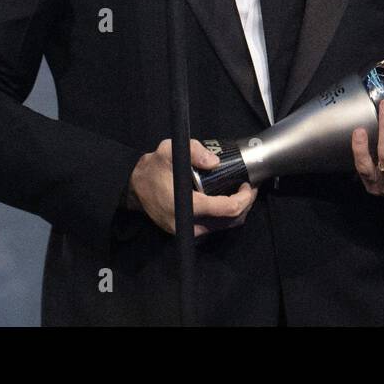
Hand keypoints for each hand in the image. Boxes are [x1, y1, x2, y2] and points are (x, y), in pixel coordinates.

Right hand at [128, 138, 257, 237]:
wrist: (134, 187)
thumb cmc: (153, 169)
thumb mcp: (169, 150)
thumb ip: (194, 152)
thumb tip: (214, 162)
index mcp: (188, 206)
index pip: (228, 209)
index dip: (244, 198)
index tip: (247, 185)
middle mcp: (189, 224)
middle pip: (230, 222)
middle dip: (245, 205)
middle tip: (248, 188)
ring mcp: (187, 232)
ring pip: (223, 227)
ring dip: (236, 211)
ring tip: (240, 193)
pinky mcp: (186, 233)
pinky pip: (213, 228)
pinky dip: (224, 217)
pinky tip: (226, 201)